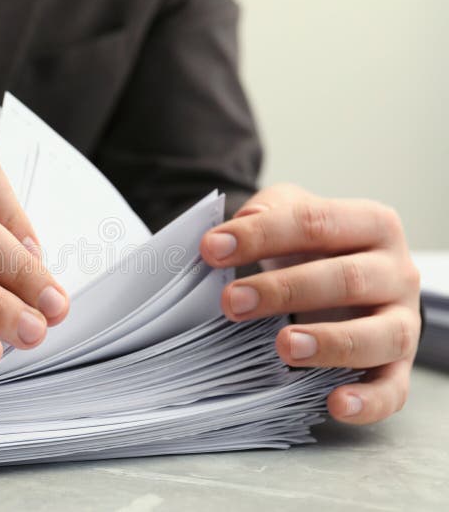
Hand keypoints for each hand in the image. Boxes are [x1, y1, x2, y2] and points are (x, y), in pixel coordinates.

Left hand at [200, 183, 420, 424]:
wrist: (346, 278)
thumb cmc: (314, 246)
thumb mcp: (293, 212)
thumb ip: (269, 210)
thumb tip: (239, 227)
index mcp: (371, 224)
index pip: (316, 223)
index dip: (261, 235)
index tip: (211, 249)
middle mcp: (396, 272)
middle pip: (346, 279)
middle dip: (284, 290)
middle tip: (232, 302)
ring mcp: (402, 322)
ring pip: (379, 335)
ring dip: (331, 343)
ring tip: (283, 346)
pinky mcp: (398, 367)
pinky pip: (392, 390)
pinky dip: (368, 401)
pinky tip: (334, 404)